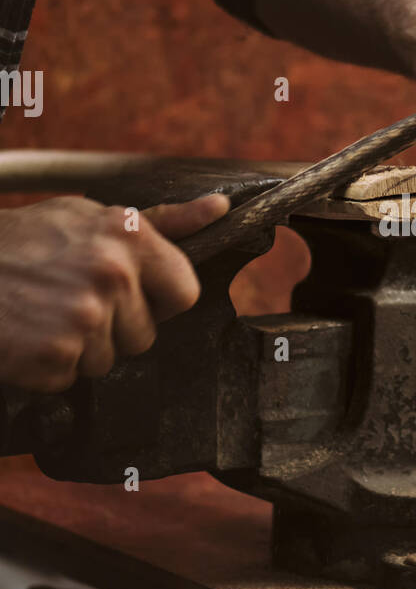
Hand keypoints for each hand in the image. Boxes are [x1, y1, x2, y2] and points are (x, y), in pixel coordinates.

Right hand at [0, 193, 229, 392]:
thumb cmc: (23, 241)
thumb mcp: (89, 216)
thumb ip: (163, 222)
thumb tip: (219, 210)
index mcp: (127, 238)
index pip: (185, 292)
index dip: (159, 299)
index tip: (132, 294)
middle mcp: (112, 276)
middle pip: (145, 334)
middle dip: (114, 326)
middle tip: (69, 299)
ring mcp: (84, 319)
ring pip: (109, 360)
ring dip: (80, 348)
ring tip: (46, 314)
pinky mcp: (56, 356)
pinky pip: (72, 378)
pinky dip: (49, 367)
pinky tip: (30, 335)